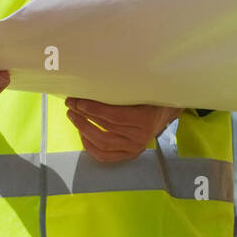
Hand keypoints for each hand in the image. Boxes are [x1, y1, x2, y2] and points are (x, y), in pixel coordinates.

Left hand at [65, 98, 181, 162]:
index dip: (94, 109)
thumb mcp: (143, 89)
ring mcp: (134, 148)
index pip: (114, 116)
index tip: (79, 101)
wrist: (165, 113)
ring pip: (102, 143)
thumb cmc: (152, 98)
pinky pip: (104, 156)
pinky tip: (81, 134)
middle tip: (71, 104)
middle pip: (105, 128)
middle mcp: (140, 136)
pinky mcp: (129, 155)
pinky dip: (90, 146)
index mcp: (145, 119)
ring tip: (73, 116)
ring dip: (83, 129)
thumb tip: (95, 80)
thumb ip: (124, 89)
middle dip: (84, 116)